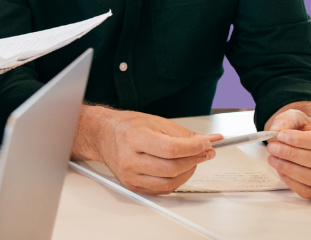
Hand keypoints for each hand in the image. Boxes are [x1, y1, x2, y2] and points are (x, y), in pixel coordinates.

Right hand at [82, 107, 221, 194]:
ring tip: (192, 161)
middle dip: (194, 160)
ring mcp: (129, 175)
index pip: (171, 149)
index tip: (205, 145)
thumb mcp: (155, 121)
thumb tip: (206, 142)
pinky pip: (162, 190)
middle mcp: (129, 159)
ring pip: (169, 183)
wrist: (103, 136)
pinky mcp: (132, 186)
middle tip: (203, 152)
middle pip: (172, 168)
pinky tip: (178, 170)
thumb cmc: (127, 127)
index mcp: (133, 138)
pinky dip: (176, 181)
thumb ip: (182, 134)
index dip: (193, 148)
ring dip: (187, 173)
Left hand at [265, 108, 310, 198]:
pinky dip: (292, 182)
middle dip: (293, 155)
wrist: (307, 142)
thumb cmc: (306, 131)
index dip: (301, 140)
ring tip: (273, 159)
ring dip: (290, 169)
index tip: (281, 136)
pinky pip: (309, 192)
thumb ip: (288, 120)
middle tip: (273, 148)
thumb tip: (277, 130)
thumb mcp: (297, 118)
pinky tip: (281, 170)